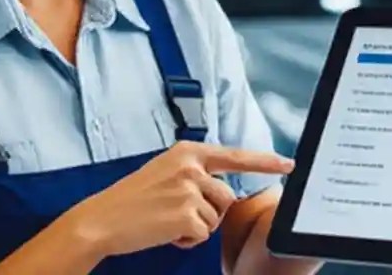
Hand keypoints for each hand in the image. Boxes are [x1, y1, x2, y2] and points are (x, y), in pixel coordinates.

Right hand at [62, 141, 294, 257]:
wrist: (102, 220)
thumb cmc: (132, 200)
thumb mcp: (164, 172)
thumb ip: (195, 174)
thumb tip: (225, 188)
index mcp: (187, 152)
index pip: (235, 156)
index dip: (265, 161)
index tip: (289, 164)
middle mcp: (191, 166)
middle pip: (227, 197)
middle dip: (209, 212)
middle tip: (175, 213)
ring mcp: (189, 190)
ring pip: (216, 217)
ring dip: (197, 226)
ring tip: (167, 220)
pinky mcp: (187, 214)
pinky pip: (203, 233)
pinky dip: (187, 239)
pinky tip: (165, 232)